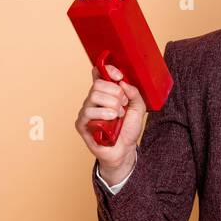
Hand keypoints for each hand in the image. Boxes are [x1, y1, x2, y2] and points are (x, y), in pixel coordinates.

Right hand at [76, 64, 146, 180]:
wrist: (125, 150)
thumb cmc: (128, 129)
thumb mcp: (139, 108)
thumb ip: (134, 93)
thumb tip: (123, 83)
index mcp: (105, 93)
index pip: (99, 73)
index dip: (108, 70)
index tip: (120, 77)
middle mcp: (93, 99)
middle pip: (98, 84)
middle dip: (115, 93)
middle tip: (123, 105)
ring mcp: (86, 111)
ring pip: (94, 96)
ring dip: (112, 105)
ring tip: (118, 115)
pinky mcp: (81, 123)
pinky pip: (88, 112)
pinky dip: (103, 114)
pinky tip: (111, 120)